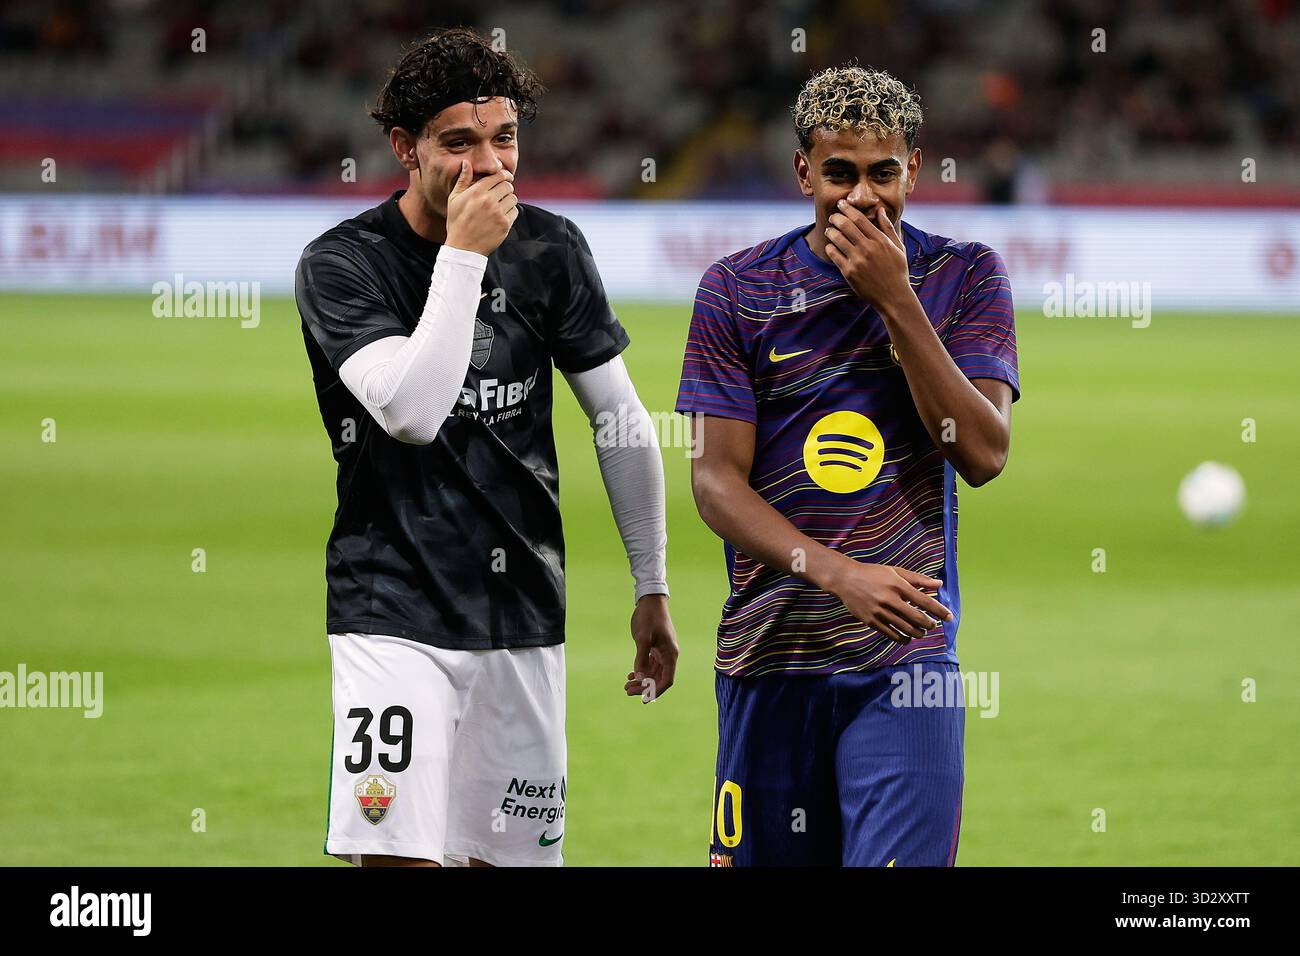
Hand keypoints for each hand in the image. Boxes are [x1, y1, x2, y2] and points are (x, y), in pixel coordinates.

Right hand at [445, 158, 517, 256]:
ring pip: (513, 198)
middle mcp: (488, 201)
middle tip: (502, 193)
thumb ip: (463, 180)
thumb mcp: (454, 199)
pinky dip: (510, 212)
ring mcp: (498, 213)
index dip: (505, 175)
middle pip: (508, 186)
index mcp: (476, 192)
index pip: (498, 176)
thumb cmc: (457, 222)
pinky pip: (515, 212)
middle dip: (506, 187)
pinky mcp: (505, 225)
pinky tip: (501, 216)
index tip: (507, 177)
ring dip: (509, 200)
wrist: (462, 248)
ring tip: (501, 205)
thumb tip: (466, 163)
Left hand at [624, 594, 677, 701]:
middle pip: (659, 678)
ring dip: (641, 680)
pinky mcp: (655, 648)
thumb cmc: (649, 617)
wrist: (650, 601)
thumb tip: (639, 677)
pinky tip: (630, 675)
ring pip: (653, 673)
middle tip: (627, 691)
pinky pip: (650, 665)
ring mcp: (662, 652)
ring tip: (626, 686)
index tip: (643, 699)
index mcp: (670, 654)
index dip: (656, 691)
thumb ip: (641, 658)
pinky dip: (641, 671)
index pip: (667, 679)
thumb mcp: (643, 637)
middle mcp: (668, 655)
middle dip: (644, 687)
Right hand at [819, 554, 952, 643]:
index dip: (939, 610)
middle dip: (929, 624)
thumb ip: (918, 579)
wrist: (845, 579)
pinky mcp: (870, 620)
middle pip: (916, 618)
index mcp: (897, 585)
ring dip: (917, 633)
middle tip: (933, 625)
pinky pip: (890, 634)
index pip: (924, 601)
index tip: (949, 617)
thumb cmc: (873, 573)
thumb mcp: (895, 571)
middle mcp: (889, 599)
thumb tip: (939, 584)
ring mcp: (879, 611)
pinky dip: (902, 638)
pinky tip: (907, 638)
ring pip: (904, 628)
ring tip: (921, 632)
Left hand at [824, 202, 911, 312]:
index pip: (860, 219)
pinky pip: (834, 255)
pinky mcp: (849, 273)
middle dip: (836, 218)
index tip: (842, 204)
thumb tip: (880, 210)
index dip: (848, 209)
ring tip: (829, 230)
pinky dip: (830, 247)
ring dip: (831, 232)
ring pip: (838, 239)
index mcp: (881, 240)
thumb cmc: (898, 271)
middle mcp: (868, 248)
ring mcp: (858, 261)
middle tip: (833, 216)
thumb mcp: (898, 247)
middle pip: (846, 226)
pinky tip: (830, 246)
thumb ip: (888, 228)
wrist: (894, 296)